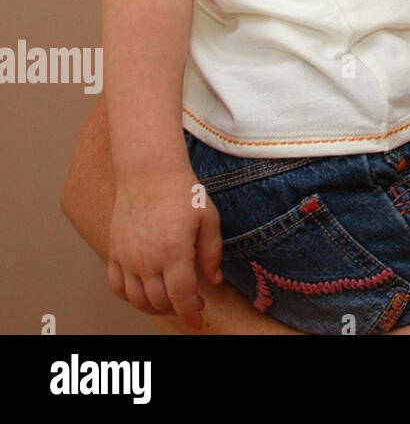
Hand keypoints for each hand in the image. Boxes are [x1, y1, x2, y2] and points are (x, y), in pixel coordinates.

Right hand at [108, 167, 222, 330]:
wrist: (148, 172)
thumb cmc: (182, 192)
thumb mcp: (208, 219)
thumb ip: (212, 253)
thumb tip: (213, 281)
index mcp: (174, 252)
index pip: (182, 296)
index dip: (190, 313)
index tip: (197, 320)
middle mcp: (146, 260)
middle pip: (159, 302)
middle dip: (177, 309)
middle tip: (190, 304)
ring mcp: (126, 257)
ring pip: (136, 299)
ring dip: (154, 307)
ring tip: (170, 301)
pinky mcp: (113, 251)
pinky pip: (116, 286)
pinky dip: (130, 297)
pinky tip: (144, 293)